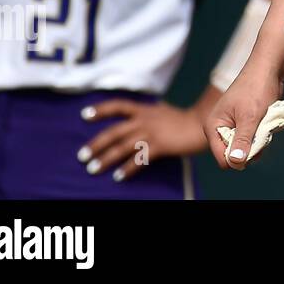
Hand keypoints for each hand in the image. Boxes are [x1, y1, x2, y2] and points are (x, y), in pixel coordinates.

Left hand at [78, 100, 205, 181]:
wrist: (202, 124)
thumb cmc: (182, 119)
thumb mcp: (162, 110)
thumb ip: (147, 112)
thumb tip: (134, 112)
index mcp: (144, 110)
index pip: (118, 106)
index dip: (101, 110)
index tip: (84, 115)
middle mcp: (145, 120)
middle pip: (114, 131)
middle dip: (96, 144)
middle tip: (82, 156)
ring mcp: (152, 132)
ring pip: (123, 146)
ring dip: (106, 158)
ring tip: (93, 169)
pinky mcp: (160, 145)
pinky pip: (139, 159)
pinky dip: (127, 168)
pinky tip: (118, 176)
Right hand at [203, 65, 283, 169]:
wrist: (268, 69)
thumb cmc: (256, 90)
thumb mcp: (250, 117)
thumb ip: (243, 140)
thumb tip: (235, 162)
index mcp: (213, 127)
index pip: (222, 157)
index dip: (239, 159)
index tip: (255, 146)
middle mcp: (220, 129)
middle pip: (234, 154)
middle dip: (250, 148)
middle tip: (262, 132)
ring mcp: (232, 126)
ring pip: (245, 147)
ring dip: (258, 141)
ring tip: (265, 124)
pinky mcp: (244, 123)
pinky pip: (251, 138)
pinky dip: (261, 134)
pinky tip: (266, 123)